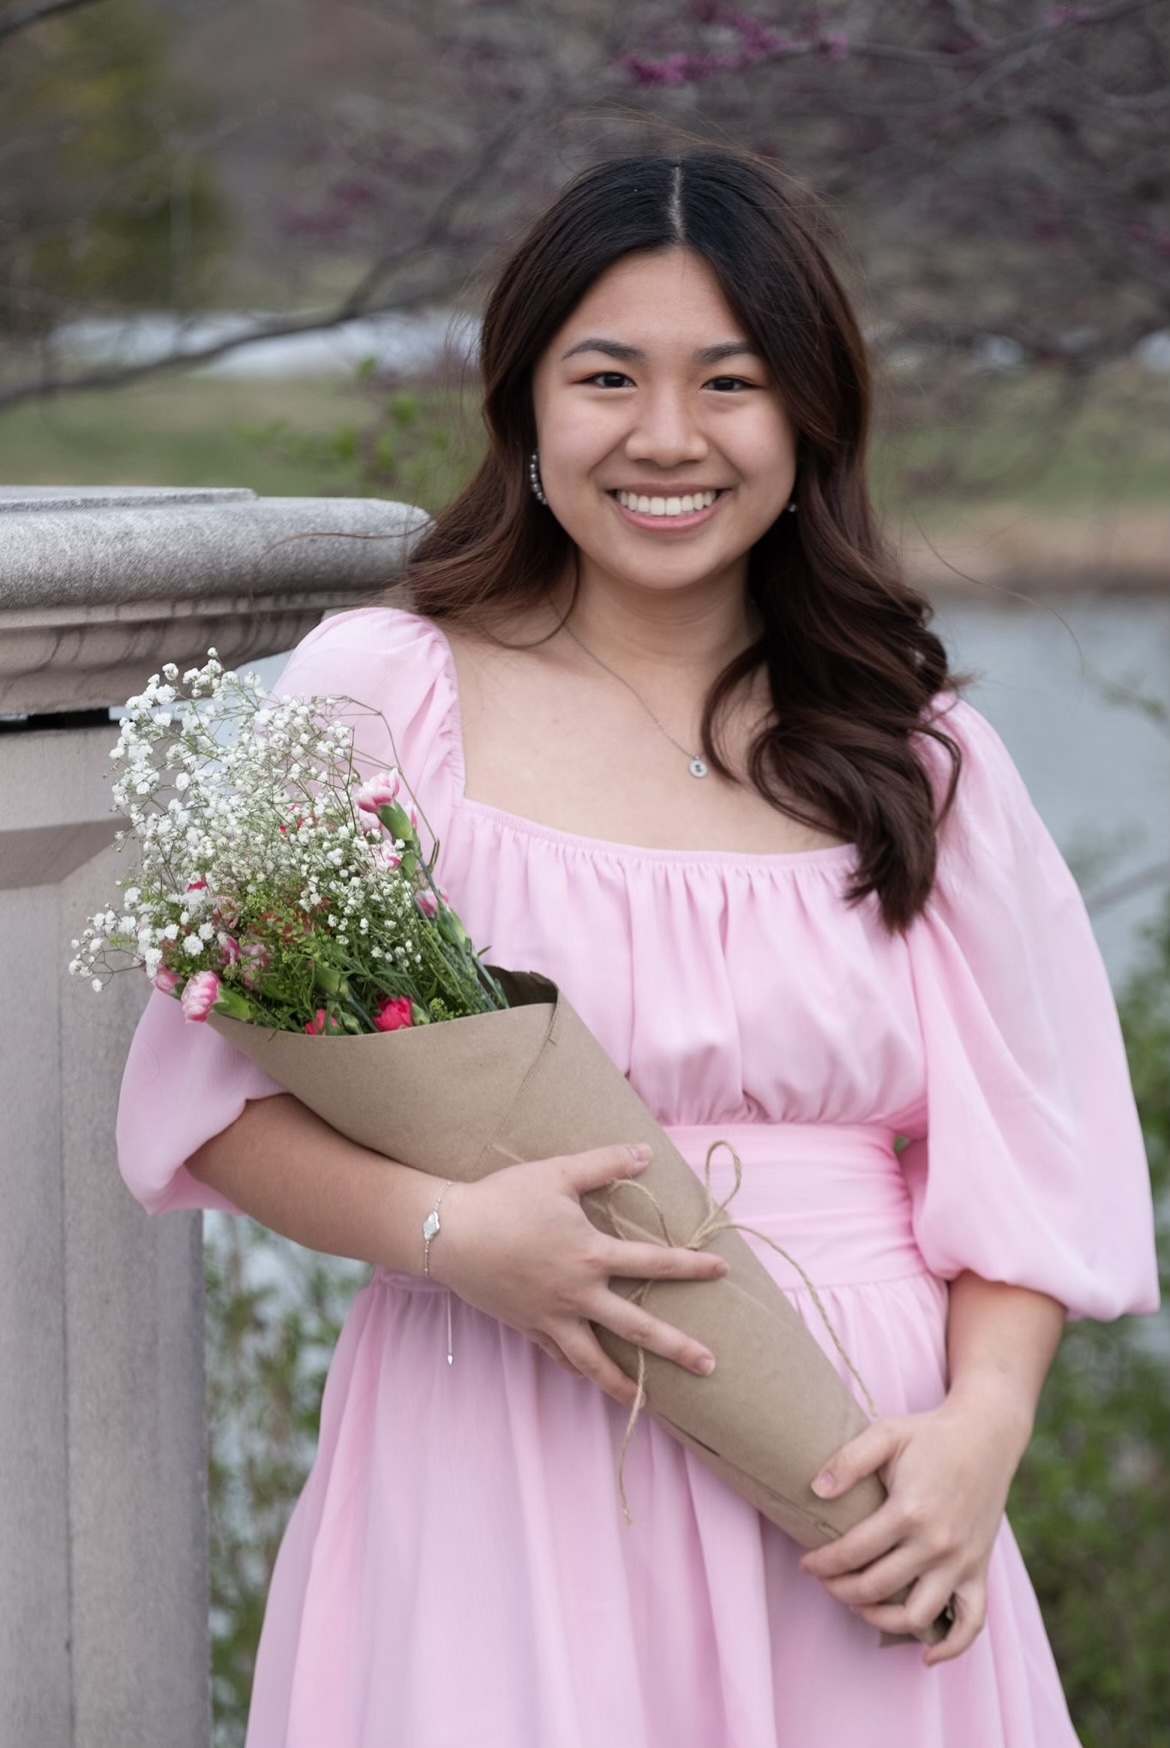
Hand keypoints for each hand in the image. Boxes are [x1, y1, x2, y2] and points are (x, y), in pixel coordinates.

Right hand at [429, 1143, 727, 1405]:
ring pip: (596, 1360)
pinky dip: (581, 1371)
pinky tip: (594, 1379)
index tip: (722, 1270)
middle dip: (677, 1348)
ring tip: (649, 1400)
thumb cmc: (505, 1198)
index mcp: (591, 1255)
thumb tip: (646, 1153)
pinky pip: (561, 1357)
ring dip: (626, 1382)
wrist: (450, 1233)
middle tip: (710, 1365)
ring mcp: (552, 1317)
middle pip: (638, 1327)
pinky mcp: (528, 1327)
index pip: (654, 1262)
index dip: (691, 1266)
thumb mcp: (558, 1173)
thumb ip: (604, 1164)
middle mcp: (578, 1294)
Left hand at [797, 1392, 1027, 1662]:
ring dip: (880, 1619)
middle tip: (825, 1581)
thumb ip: (849, 1460)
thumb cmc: (930, 1434)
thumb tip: (815, 1490)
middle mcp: (936, 1543)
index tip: (805, 1563)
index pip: (853, 1552)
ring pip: (917, 1616)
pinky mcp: (979, 1570)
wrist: (986, 1435)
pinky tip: (925, 1655)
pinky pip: (971, 1624)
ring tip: (857, 1604)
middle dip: (840, 1589)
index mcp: (909, 1510)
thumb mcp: (886, 1433)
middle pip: (877, 1587)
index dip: (823, 1563)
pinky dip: (950, 1648)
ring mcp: (961, 1562)